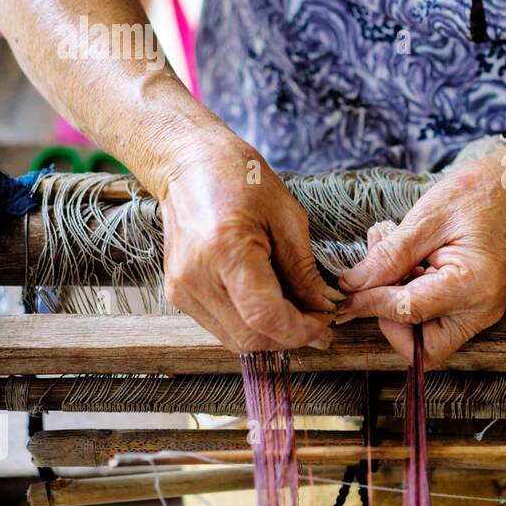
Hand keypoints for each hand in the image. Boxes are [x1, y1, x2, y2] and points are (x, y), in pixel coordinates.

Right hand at [159, 136, 337, 351]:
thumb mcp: (287, 217)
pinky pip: (222, 327)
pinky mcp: (179, 294)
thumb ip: (304, 270)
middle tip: (320, 321)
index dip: (301, 329)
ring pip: (236, 340)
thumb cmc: (241, 180)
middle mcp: (195, 278)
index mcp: (224, 251)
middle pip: (250, 338)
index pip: (265, 317)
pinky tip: (271, 305)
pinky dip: (251, 325)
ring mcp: (182, 290)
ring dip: (272, 336)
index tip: (326, 322)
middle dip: (291, 337)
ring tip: (299, 313)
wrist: (190, 165)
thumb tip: (324, 307)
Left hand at [335, 150, 505, 367]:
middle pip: (422, 346)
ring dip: (397, 300)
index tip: (344, 292)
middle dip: (390, 316)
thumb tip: (353, 285)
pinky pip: (435, 314)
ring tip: (388, 248)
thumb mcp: (428, 218)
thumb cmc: (480, 194)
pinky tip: (405, 255)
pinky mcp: (474, 303)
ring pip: (426, 334)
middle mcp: (480, 310)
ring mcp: (480, 310)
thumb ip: (389, 256)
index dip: (370, 303)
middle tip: (375, 274)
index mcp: (472, 287)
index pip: (408, 313)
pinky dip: (411, 292)